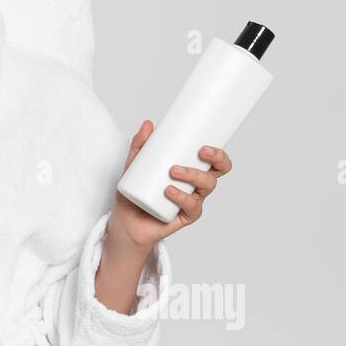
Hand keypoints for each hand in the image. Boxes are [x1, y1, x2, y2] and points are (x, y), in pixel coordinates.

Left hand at [107, 119, 233, 254]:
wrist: (126, 221)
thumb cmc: (136, 193)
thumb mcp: (134, 166)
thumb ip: (139, 145)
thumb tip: (147, 124)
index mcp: (191, 170)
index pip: (214, 160)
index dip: (219, 153)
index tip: (205, 144)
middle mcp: (196, 186)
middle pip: (218, 172)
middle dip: (217, 159)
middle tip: (201, 151)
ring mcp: (192, 201)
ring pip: (207, 186)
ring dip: (193, 175)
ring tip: (173, 171)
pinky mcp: (185, 216)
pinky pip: (192, 207)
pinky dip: (181, 198)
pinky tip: (170, 192)